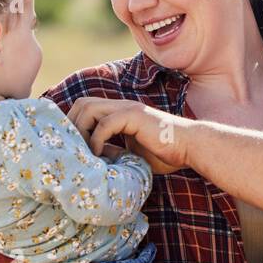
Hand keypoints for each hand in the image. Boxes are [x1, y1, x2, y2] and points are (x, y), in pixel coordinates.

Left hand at [66, 98, 193, 174]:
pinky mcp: (134, 116)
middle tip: (74, 150)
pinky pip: (105, 124)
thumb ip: (113, 151)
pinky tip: (99, 155)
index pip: (85, 108)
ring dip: (81, 131)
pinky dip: (96, 140)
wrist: (190, 147)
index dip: (75, 125)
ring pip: (89, 108)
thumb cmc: (167, 153)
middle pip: (81, 103)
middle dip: (72, 125)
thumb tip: (92, 159)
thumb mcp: (132, 153)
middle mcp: (121, 106)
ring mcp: (127, 108)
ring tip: (84, 152)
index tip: (73, 148)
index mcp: (119, 112)